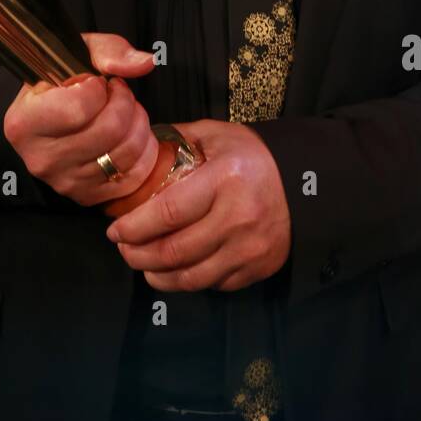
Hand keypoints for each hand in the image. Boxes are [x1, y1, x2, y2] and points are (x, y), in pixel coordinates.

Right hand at [2, 33, 156, 205]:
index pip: (79, 108)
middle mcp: (41, 159)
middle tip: (117, 93)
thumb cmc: (61, 83)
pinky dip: (143, 151)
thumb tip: (145, 63)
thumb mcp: (77, 54)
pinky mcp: (88, 197)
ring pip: (126, 153)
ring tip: (124, 112)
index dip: (98, 88)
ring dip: (138, 124)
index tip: (93, 82)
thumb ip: (109, 52)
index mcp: (25, 123)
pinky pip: (134, 176)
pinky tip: (130, 134)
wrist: (50, 116)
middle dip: (125, 103)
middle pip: (109, 131)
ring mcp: (65, 183)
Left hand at [105, 119, 290, 290]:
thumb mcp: (216, 135)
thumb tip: (136, 147)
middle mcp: (238, 219)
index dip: (134, 227)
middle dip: (138, 255)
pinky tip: (176, 269)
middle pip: (174, 252)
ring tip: (143, 264)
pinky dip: (188, 281)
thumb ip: (176, 140)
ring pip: (191, 278)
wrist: (305, 182)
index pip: (167, 213)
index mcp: (224, 180)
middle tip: (123, 248)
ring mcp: (250, 249)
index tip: (114, 230)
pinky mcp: (257, 269)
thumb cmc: (253, 156)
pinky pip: (213, 285)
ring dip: (158, 276)